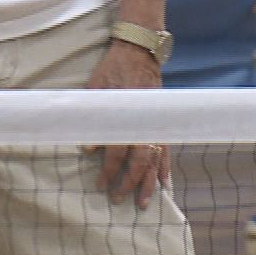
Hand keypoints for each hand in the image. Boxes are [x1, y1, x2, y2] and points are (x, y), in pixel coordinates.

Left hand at [86, 40, 170, 207]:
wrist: (138, 51)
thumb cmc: (113, 69)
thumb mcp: (96, 89)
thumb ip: (92, 118)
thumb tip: (88, 149)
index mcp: (125, 116)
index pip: (117, 152)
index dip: (108, 171)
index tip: (100, 184)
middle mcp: (143, 123)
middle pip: (138, 162)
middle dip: (128, 183)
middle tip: (117, 199)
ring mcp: (155, 123)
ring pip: (155, 160)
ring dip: (149, 183)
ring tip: (144, 203)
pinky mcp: (162, 122)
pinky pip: (167, 150)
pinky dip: (166, 167)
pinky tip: (165, 183)